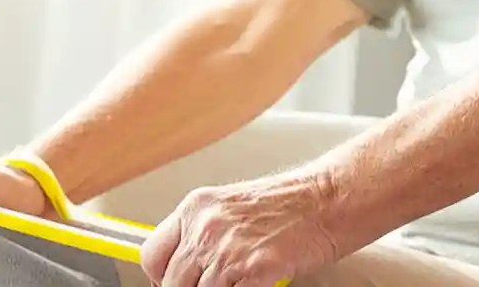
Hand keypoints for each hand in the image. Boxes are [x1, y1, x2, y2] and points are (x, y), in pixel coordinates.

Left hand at [139, 171, 340, 286]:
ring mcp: (226, 249)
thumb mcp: (230, 209)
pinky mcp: (251, 269)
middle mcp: (204, 227)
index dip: (161, 279)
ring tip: (239, 282)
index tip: (173, 285)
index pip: (152, 255)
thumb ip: (202, 234)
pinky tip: (257, 284)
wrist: (327, 200)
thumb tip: (186, 269)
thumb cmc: (288, 204)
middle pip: (173, 284)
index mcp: (195, 208)